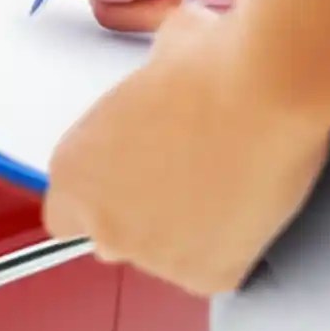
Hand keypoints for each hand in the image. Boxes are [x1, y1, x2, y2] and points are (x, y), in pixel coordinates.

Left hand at [44, 0, 329, 294]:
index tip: (127, 185)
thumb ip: (144, 81)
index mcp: (73, 170)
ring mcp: (150, 253)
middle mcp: (100, 219)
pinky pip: (208, 270)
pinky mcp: (203, 273)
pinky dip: (226, 249)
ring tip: (220, 188)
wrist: (264, 89)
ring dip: (182, 234)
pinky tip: (242, 209)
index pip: (65, 211)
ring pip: (160, 257)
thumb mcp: (155, 57)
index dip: (100, 199)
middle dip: (138, 219)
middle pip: (108, 239)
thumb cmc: (208, 66)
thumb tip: (171, 58)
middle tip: (180, 183)